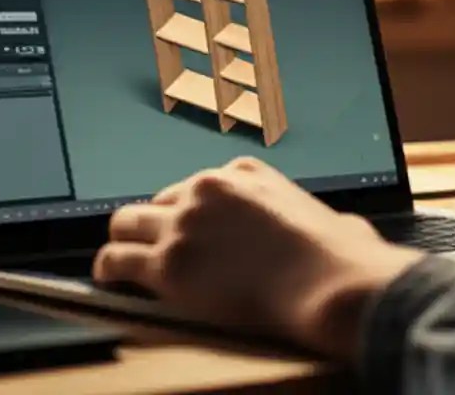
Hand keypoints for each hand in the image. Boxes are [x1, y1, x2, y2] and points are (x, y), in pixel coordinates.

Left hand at [93, 156, 423, 360]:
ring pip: (125, 222)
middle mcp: (208, 189)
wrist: (325, 283)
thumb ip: (330, 220)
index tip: (197, 228)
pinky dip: (107, 270)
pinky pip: (115, 260)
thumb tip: (347, 231)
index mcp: (245, 173)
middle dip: (159, 223)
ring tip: (123, 260)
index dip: (195, 211)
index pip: (201, 185)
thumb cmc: (339, 258)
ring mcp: (183, 224)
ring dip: (125, 240)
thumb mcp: (337, 221)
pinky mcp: (167, 264)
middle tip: (161, 248)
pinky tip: (108, 280)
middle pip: (160, 200)